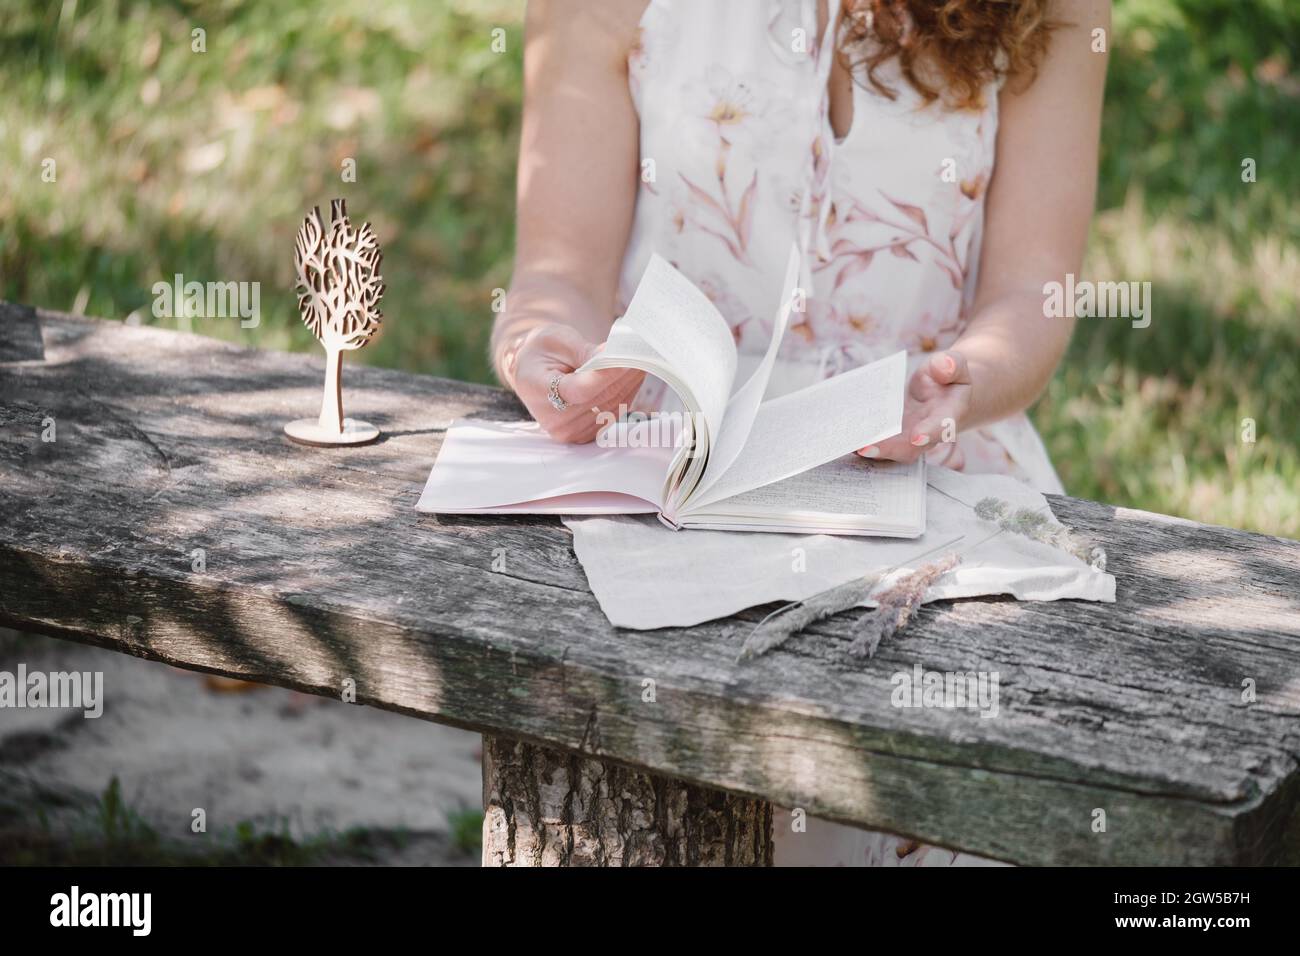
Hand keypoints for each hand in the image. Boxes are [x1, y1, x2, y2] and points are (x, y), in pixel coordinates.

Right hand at [510, 323, 645, 442]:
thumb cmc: (543, 351)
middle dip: (624, 374)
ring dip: (630, 383)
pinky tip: (633, 376)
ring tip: (642, 360)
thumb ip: (584, 351)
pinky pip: (613, 414)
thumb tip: (613, 354)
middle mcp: (553, 419)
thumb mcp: (558, 340)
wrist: (532, 371)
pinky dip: (626, 394)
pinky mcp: (584, 434)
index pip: (579, 390)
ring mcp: (569, 431)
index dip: (606, 375)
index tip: (627, 357)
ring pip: (611, 407)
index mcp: (538, 391)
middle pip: (599, 399)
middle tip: (642, 352)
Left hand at [857, 351, 971, 468]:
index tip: (917, 437)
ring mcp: (910, 438)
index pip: (942, 426)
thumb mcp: (955, 364)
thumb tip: (944, 365)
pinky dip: (862, 442)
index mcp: (950, 414)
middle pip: (910, 448)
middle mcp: (930, 433)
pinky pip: (880, 443)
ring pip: (892, 451)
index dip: (931, 432)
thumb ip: (952, 364)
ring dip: (870, 450)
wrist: (944, 391)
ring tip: (847, 444)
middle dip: (887, 450)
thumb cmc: (948, 375)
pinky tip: (843, 436)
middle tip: (864, 448)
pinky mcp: (894, 436)